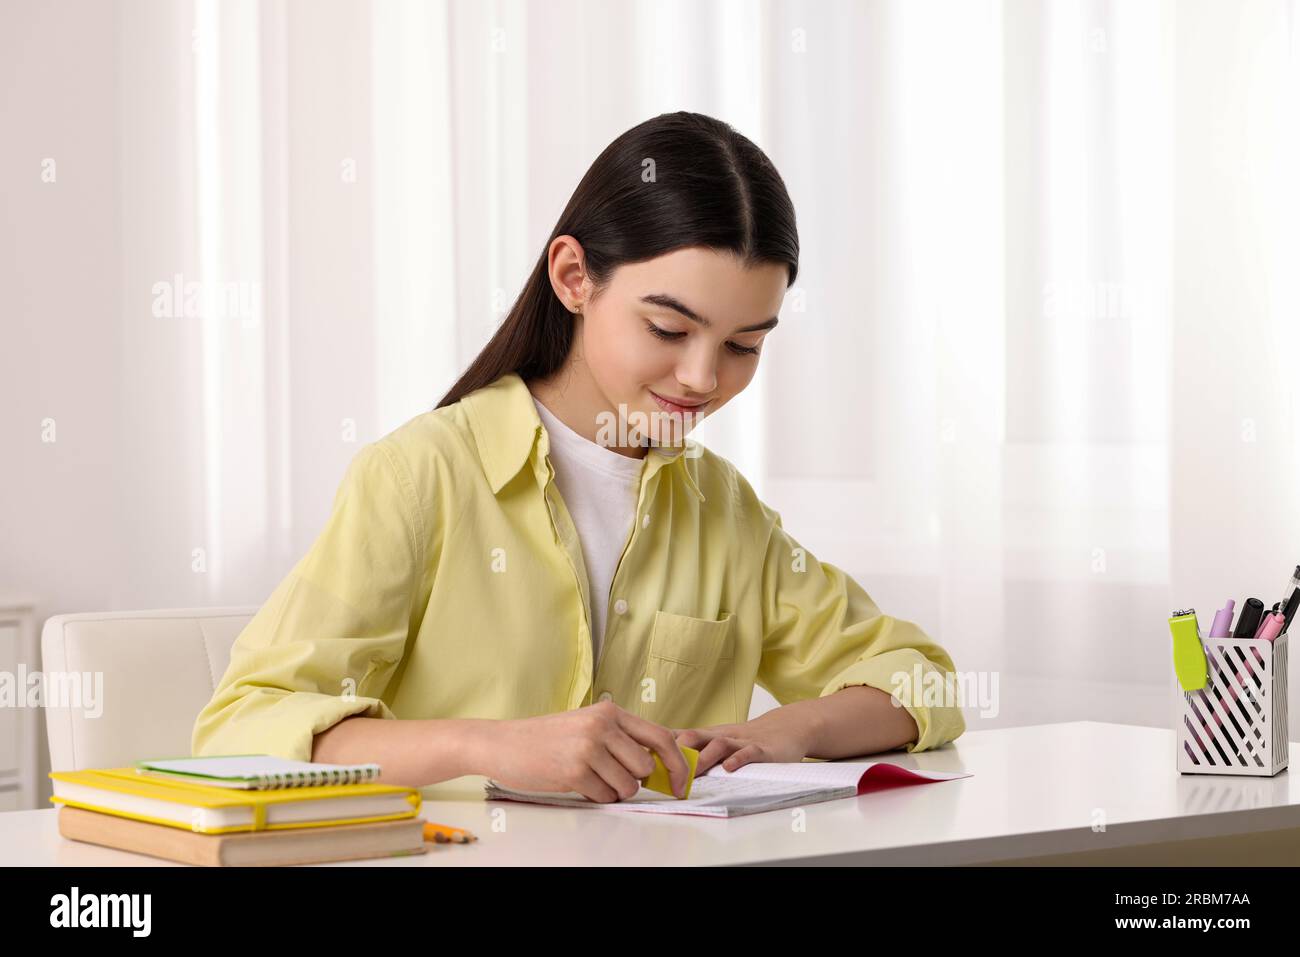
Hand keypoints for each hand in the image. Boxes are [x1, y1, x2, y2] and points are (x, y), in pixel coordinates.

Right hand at [484, 701, 691, 802]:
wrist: (504, 743)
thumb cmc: (548, 737)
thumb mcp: (588, 724)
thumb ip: (622, 737)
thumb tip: (662, 763)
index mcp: (610, 712)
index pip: (661, 737)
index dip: (678, 763)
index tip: (682, 782)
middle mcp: (602, 726)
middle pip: (646, 767)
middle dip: (635, 780)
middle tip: (613, 776)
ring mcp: (588, 748)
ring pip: (628, 786)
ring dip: (614, 790)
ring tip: (591, 777)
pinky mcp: (574, 771)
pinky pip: (605, 797)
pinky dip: (596, 796)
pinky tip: (577, 782)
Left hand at [673, 705, 819, 773]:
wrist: (786, 728)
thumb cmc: (747, 739)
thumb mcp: (717, 741)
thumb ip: (694, 750)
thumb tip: (661, 762)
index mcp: (708, 736)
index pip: (678, 737)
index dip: (660, 746)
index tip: (642, 758)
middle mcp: (721, 736)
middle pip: (693, 737)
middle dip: (676, 753)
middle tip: (662, 770)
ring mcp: (741, 742)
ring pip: (718, 745)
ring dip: (703, 758)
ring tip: (691, 772)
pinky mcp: (761, 750)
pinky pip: (748, 753)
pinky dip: (738, 759)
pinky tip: (729, 768)